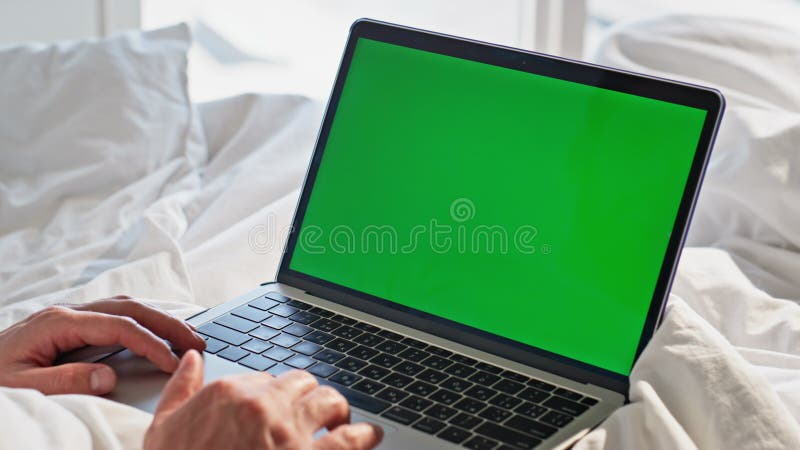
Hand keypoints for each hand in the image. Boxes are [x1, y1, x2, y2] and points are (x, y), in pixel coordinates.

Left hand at [0, 295, 205, 394]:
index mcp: (58, 322)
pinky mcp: (70, 322)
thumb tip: (109, 376)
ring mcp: (69, 314)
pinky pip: (115, 313)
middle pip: (130, 308)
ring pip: (125, 306)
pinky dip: (142, 319)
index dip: (150, 344)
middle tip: (197, 343)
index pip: (119, 327)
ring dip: (158, 318)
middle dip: (167, 324)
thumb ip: (66, 380)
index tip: (172, 363)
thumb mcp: (21, 387)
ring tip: (186, 336)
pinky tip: (155, 330)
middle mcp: (67, 311)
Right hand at [145, 350, 383, 449]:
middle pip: (301, 383)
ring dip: (337, 410)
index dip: (273, 394)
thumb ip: (180, 389)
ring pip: (328, 401)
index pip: (264, 378)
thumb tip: (192, 360)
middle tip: (313, 412)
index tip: (276, 409)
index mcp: (229, 393)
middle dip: (308, 396)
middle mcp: (262, 406)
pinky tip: (369, 436)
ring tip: (342, 421)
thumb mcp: (162, 428)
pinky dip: (363, 436)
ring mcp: (288, 433)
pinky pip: (348, 440)